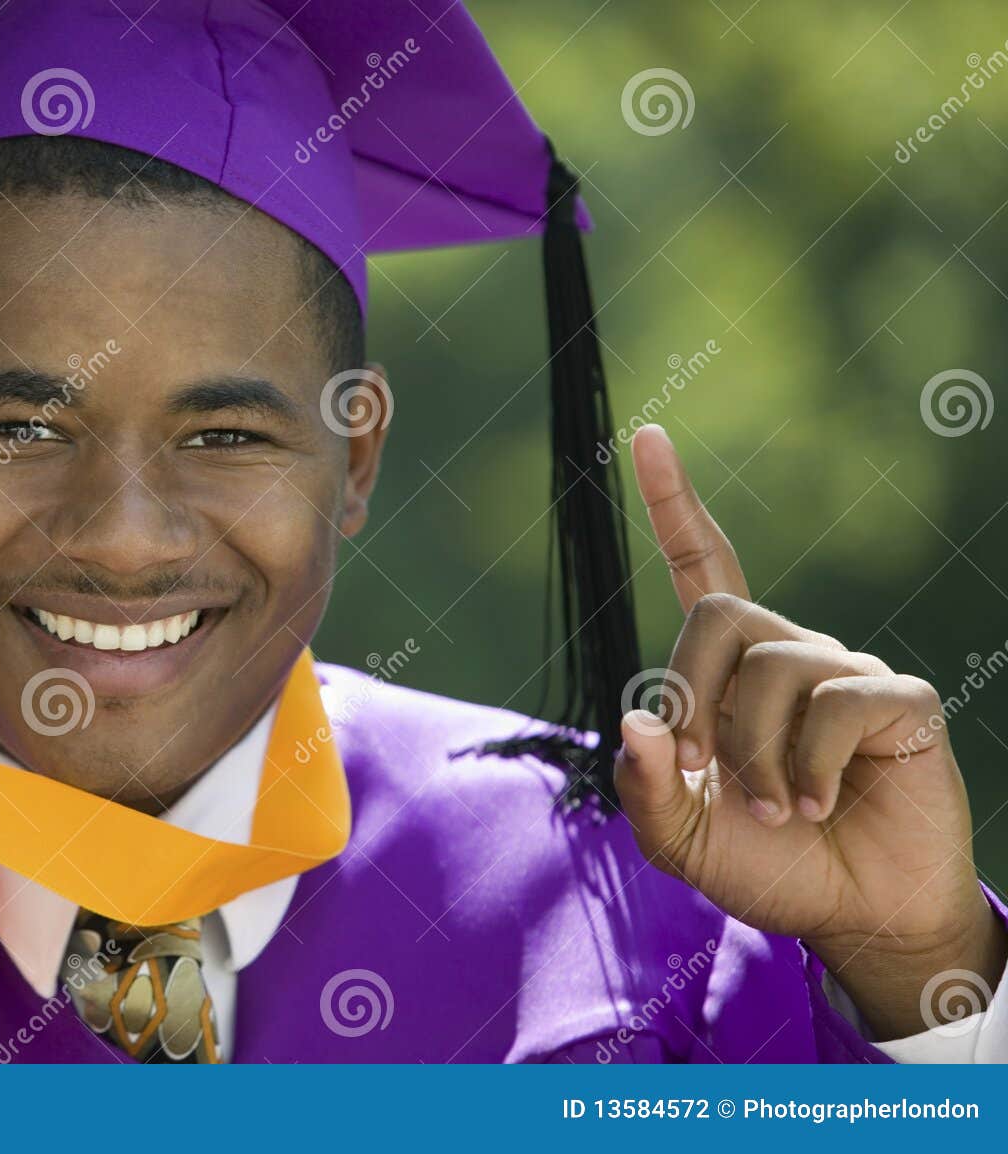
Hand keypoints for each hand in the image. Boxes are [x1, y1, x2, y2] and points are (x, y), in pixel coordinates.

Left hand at [613, 426, 1005, 1040]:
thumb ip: (645, 784)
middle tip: (703, 773)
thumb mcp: (679, 836)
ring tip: (778, 809)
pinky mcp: (900, 702)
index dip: (673, 505)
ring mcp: (848, 673)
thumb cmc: (766, 866)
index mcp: (732, 671)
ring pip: (774, 666)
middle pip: (721, 613)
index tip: (647, 435)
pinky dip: (811, 766)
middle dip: (697, 697)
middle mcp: (790, 654)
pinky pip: (837, 702)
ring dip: (756, 754)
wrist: (852, 917)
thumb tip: (636, 719)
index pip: (703, 565)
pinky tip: (820, 803)